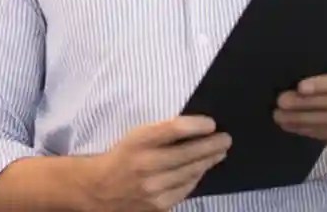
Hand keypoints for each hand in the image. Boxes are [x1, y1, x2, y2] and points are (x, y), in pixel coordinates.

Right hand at [80, 116, 230, 211]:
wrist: (100, 190)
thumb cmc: (123, 156)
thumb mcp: (136, 136)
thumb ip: (162, 132)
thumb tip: (196, 128)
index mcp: (138, 141)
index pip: (174, 130)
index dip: (197, 125)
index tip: (211, 123)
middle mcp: (146, 164)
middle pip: (188, 153)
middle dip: (212, 145)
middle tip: (226, 139)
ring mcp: (154, 188)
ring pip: (191, 172)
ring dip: (208, 161)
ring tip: (219, 152)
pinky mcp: (159, 204)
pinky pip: (186, 188)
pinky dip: (196, 177)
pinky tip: (201, 170)